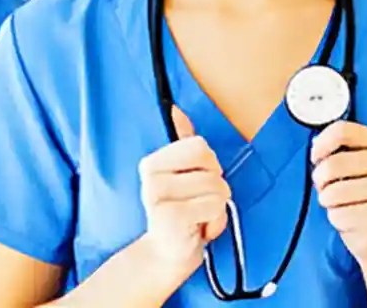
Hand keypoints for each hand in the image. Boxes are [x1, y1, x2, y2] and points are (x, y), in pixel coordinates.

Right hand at [137, 107, 230, 281]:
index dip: (209, 165)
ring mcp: (157, 198)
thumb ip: (181, 142)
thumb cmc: (180, 214)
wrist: (167, 255)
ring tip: (199, 217)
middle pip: (211, 165)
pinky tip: (199, 229)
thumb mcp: (181, 176)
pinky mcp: (170, 217)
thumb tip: (176, 111)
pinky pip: (214, 207)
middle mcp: (150, 178)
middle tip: (199, 202)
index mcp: (151, 163)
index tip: (197, 182)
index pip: (199, 145)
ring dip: (217, 207)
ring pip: (216, 187)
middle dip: (216, 185)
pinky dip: (216, 221)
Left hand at [311, 121, 366, 264]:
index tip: (316, 157)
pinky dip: (336, 218)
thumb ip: (331, 147)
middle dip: (319, 178)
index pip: (342, 130)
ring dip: (327, 200)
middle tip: (325, 186)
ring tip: (339, 202)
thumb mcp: (345, 161)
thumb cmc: (354, 191)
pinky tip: (350, 217)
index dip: (321, 145)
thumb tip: (316, 144)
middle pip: (333, 164)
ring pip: (333, 192)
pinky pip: (338, 215)